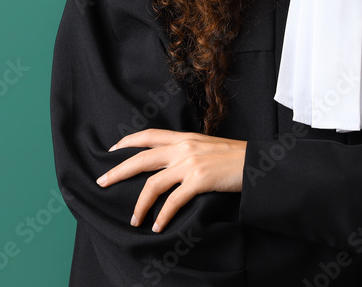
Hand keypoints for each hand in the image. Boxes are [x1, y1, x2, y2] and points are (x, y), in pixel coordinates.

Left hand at [95, 128, 246, 232]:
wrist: (259, 163)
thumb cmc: (236, 158)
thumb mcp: (208, 146)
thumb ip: (190, 151)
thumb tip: (174, 163)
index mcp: (185, 137)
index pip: (149, 136)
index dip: (128, 142)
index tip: (112, 150)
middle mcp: (184, 147)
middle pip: (141, 159)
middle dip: (118, 171)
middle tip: (102, 182)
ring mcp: (191, 163)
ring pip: (152, 184)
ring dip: (139, 205)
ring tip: (133, 220)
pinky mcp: (200, 180)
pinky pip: (173, 201)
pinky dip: (162, 216)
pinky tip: (157, 226)